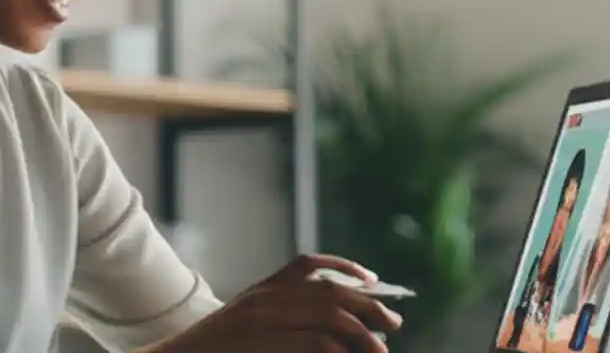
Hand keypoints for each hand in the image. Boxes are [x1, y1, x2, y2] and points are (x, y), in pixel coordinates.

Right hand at [146, 254, 402, 352]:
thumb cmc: (216, 351)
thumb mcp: (245, 323)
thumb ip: (279, 317)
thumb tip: (329, 328)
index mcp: (262, 291)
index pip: (307, 265)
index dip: (344, 267)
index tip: (371, 279)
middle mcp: (266, 299)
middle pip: (330, 292)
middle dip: (367, 307)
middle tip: (393, 323)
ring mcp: (266, 320)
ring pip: (330, 316)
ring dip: (363, 333)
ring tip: (381, 350)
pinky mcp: (267, 343)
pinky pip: (316, 342)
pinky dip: (339, 350)